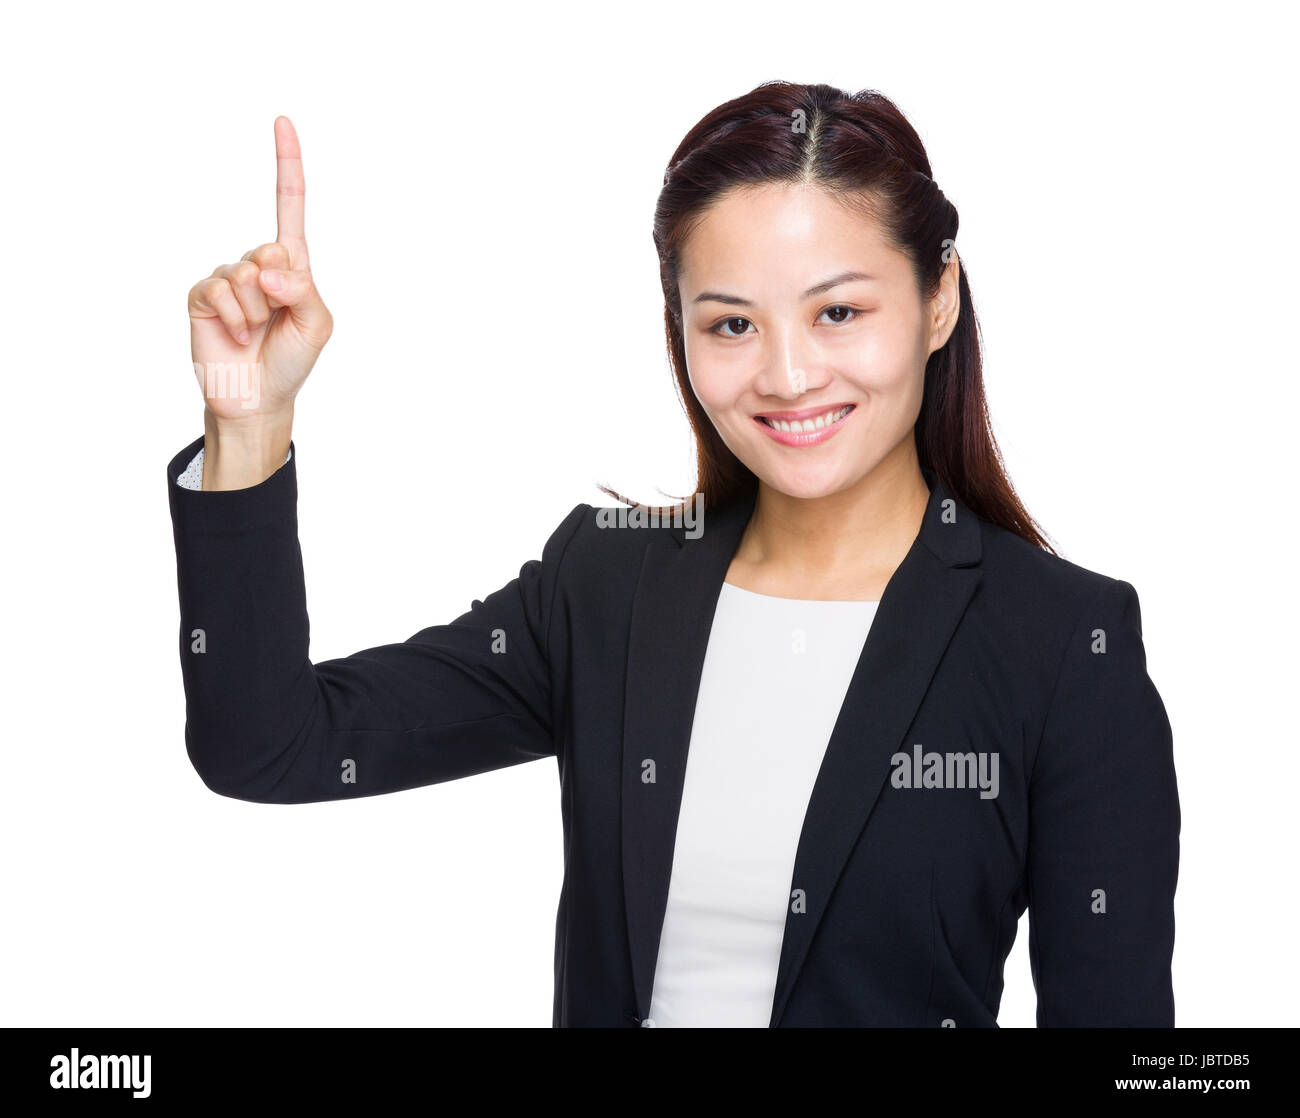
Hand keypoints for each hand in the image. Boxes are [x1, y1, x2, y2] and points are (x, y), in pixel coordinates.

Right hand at [187, 116, 331, 425]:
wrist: (258, 398)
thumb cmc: (293, 360)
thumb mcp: (317, 324)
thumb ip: (303, 289)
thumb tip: (268, 268)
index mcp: (291, 264)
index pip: (289, 205)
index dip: (287, 164)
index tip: (282, 121)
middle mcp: (257, 264)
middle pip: (269, 250)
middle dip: (278, 290)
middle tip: (275, 319)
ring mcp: (227, 278)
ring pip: (245, 275)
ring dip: (256, 312)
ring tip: (255, 333)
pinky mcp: (202, 295)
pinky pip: (220, 290)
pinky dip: (235, 317)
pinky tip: (237, 335)